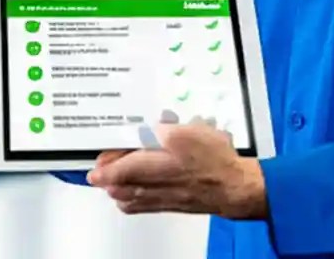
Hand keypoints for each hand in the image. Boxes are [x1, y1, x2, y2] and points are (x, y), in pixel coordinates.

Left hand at [86, 120, 267, 219]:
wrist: (237, 187)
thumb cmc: (217, 161)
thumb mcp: (193, 133)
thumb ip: (167, 130)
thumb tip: (152, 127)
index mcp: (161, 165)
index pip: (124, 168)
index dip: (107, 167)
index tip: (95, 167)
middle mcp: (160, 185)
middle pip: (124, 185)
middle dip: (108, 179)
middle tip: (97, 174)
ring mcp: (167, 197)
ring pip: (133, 198)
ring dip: (118, 190)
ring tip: (109, 183)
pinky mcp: (175, 204)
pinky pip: (147, 206)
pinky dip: (133, 202)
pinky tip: (130, 198)